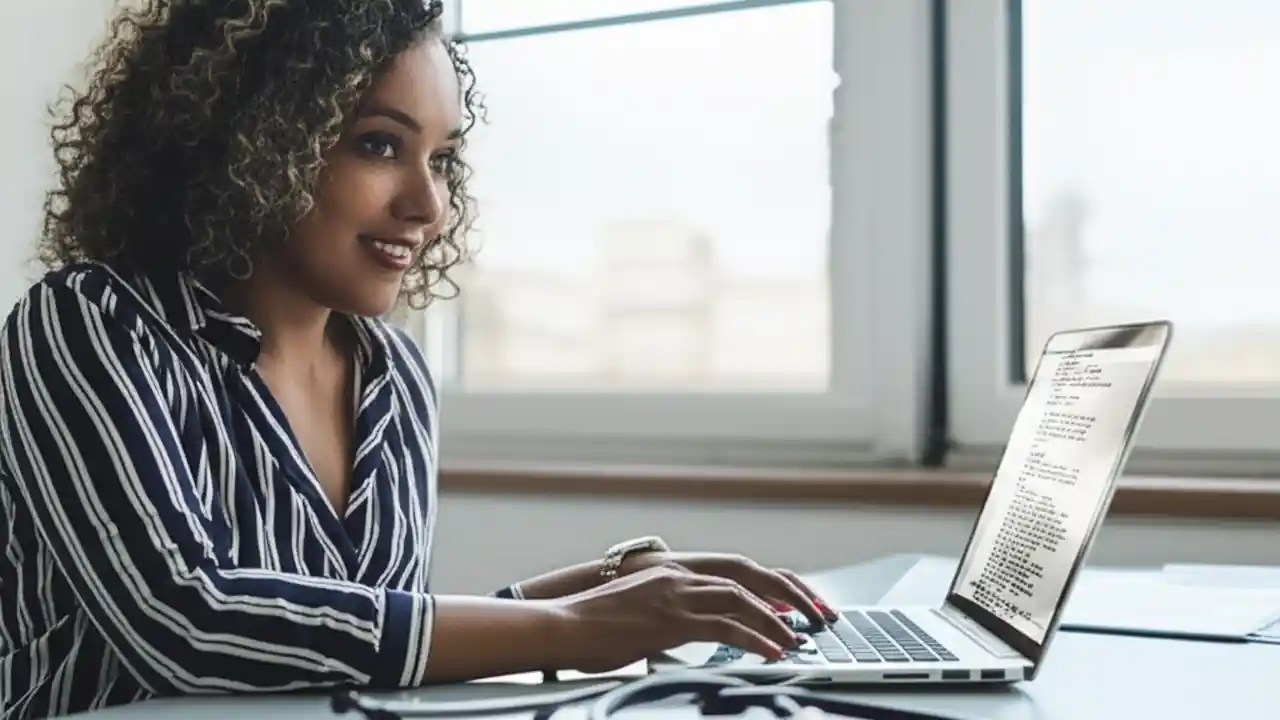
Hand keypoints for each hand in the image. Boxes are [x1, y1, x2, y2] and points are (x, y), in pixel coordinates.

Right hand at [554, 563, 804, 673]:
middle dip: (782, 600)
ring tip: (795, 640)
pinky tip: (771, 652)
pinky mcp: (672, 620)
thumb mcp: (636, 613)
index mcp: (671, 574)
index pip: (731, 575)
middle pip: (745, 582)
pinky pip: (726, 628)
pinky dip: (755, 639)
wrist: (563, 626)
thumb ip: (664, 616)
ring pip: (741, 602)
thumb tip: (678, 634)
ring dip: (774, 622)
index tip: (789, 605)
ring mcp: (676, 596)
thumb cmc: (591, 627)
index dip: (764, 590)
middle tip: (807, 618)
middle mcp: (678, 578)